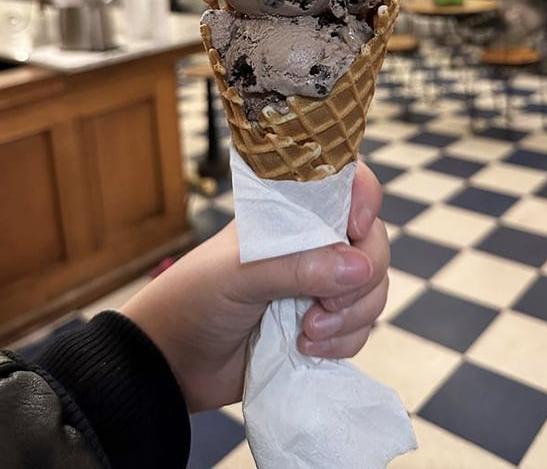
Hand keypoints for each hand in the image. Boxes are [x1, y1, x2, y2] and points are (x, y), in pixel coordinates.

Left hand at [121, 160, 387, 412]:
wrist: (174, 363)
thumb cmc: (195, 298)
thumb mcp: (239, 274)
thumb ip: (297, 267)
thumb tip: (359, 267)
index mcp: (290, 212)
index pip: (345, 183)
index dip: (364, 197)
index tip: (355, 227)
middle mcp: (313, 243)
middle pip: (372, 242)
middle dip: (362, 276)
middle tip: (324, 304)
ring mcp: (321, 285)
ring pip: (373, 289)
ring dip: (351, 316)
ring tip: (307, 333)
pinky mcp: (324, 326)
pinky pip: (361, 329)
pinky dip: (344, 342)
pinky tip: (306, 349)